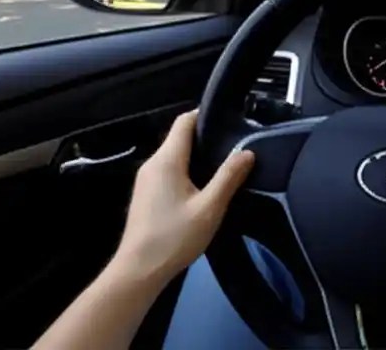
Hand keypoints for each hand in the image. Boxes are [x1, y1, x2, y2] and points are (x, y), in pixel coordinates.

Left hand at [112, 110, 254, 284]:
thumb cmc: (174, 237)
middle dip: (206, 138)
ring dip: (197, 157)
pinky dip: (186, 172)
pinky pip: (168, 172)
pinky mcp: (145, 195)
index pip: (184, 122)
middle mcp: (152, 163)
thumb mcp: (209, 207)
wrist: (138, 270)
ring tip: (224, 167)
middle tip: (234, 146)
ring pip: (174, 157)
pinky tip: (203, 188)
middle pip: (179, 138)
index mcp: (166, 160)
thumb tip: (247, 152)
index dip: (205, 115)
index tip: (230, 120)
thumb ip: (229, 177)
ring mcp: (145, 180)